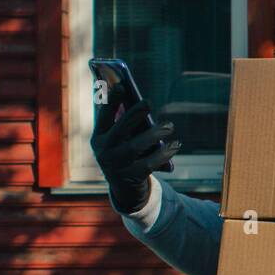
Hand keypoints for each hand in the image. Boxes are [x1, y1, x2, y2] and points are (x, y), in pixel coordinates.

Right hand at [90, 97, 178, 212]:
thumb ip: (126, 122)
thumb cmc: (125, 154)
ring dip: (154, 133)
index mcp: (99, 138)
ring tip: (169, 125)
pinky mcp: (131, 177)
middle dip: (134, 114)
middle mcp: (104, 151)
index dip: (111, 101)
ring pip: (136, 146)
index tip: (121, 86)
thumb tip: (141, 103)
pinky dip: (164, 153)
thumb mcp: (120, 139)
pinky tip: (175, 145)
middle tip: (148, 102)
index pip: (103, 116)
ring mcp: (117, 166)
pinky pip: (150, 162)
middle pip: (120, 130)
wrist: (124, 188)